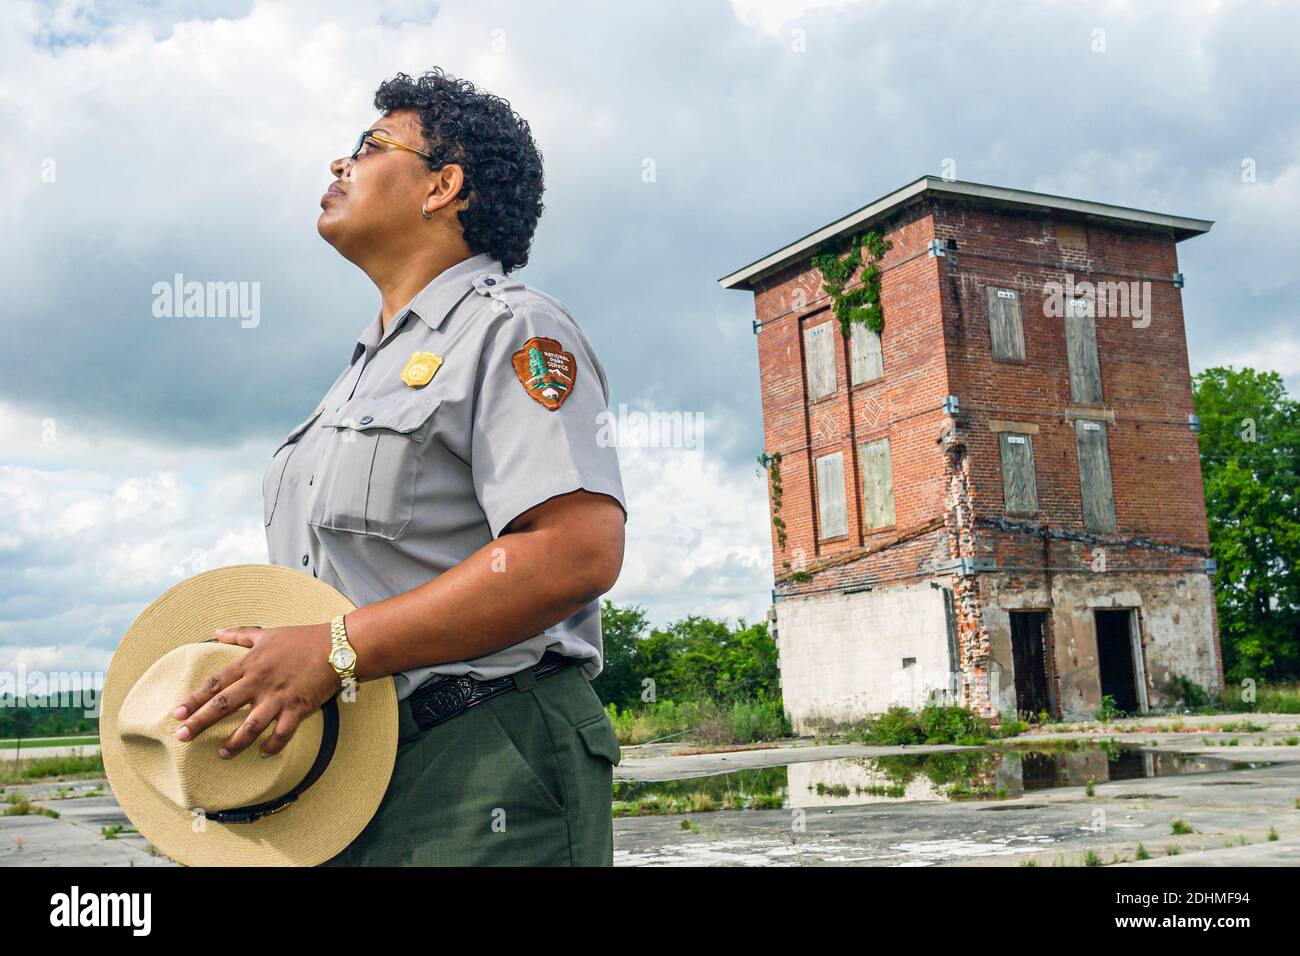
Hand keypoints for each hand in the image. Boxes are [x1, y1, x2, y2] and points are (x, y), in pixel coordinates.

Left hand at [170, 623, 339, 758]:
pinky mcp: (298, 707)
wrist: (337, 646)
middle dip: (200, 722)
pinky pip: (282, 733)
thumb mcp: (267, 633)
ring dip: (234, 742)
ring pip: (250, 725)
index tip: (176, 714)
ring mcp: (279, 696)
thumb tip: (216, 631)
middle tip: (181, 737)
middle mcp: (259, 681)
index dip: (194, 699)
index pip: (215, 684)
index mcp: (250, 664)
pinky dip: (272, 745)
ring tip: (222, 754)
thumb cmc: (301, 638)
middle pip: (223, 705)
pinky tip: (263, 753)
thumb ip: (240, 634)